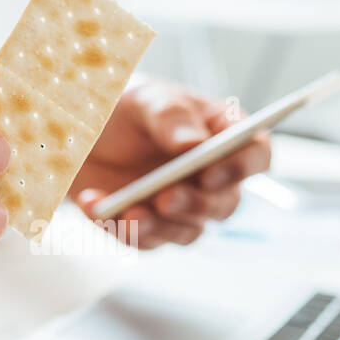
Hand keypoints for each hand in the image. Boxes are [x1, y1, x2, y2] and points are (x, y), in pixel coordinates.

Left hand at [72, 78, 268, 247]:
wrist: (83, 133)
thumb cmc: (128, 108)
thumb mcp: (146, 99)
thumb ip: (171, 116)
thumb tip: (195, 143)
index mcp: (224, 137)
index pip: (255, 155)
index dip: (240, 168)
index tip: (209, 171)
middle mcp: (211, 179)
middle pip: (225, 205)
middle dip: (196, 204)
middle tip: (166, 198)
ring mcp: (183, 209)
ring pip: (188, 232)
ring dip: (159, 226)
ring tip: (128, 211)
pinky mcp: (151, 228)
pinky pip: (143, 240)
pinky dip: (119, 227)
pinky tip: (93, 205)